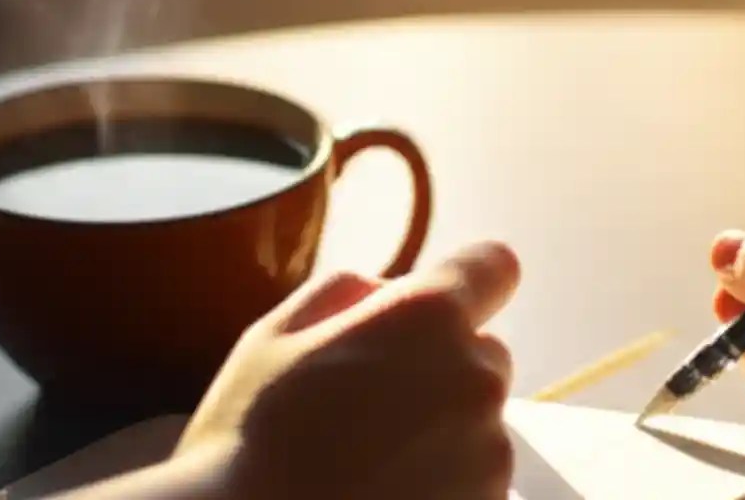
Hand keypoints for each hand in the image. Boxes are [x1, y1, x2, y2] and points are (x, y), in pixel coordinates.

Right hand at [173, 242, 520, 499]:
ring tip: (367, 462)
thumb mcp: (274, 336)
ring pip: (480, 424)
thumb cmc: (250, 441)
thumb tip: (387, 290)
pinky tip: (382, 492)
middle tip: (369, 405)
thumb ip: (346, 292)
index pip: (493, 266)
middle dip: (440, 368)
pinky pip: (476, 481)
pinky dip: (445, 485)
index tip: (437, 310)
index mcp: (429, 317)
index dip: (468, 281)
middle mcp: (475, 379)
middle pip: (484, 355)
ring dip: (442, 433)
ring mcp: (490, 453)